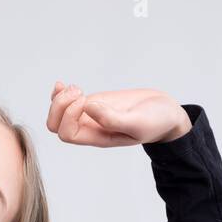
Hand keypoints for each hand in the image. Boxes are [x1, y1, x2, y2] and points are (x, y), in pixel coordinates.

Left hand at [45, 82, 191, 147]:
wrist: (166, 113)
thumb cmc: (155, 122)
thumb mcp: (138, 122)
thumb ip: (113, 119)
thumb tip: (88, 107)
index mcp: (98, 137)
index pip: (67, 133)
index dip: (69, 116)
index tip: (87, 100)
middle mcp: (90, 128)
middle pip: (56, 125)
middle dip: (59, 107)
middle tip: (78, 92)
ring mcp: (90, 115)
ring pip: (58, 113)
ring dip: (60, 98)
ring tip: (77, 88)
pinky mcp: (94, 102)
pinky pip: (68, 101)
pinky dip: (61, 92)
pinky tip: (64, 84)